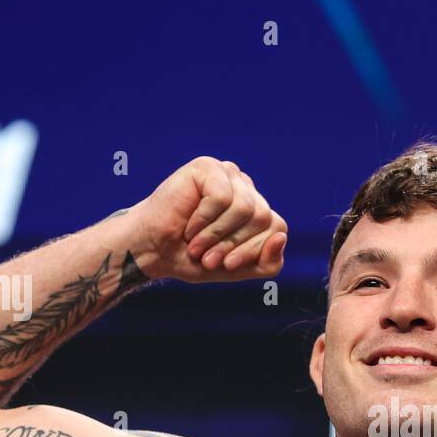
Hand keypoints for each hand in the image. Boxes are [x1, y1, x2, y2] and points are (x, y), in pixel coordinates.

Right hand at [132, 156, 287, 283]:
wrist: (154, 251)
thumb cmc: (194, 258)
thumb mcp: (238, 269)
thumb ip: (268, 262)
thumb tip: (281, 237)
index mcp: (258, 209)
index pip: (277, 228)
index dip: (253, 251)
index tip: (226, 266)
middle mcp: (246, 188)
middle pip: (263, 217)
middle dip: (234, 244)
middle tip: (208, 257)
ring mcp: (229, 174)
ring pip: (245, 208)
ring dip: (217, 234)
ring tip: (196, 244)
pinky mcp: (208, 167)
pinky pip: (221, 197)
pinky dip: (204, 219)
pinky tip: (188, 224)